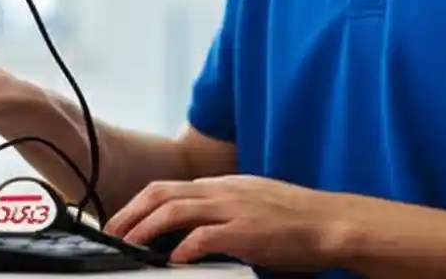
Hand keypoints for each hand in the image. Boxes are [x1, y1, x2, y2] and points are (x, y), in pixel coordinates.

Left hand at [103, 175, 344, 270]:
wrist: (333, 223)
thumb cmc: (298, 219)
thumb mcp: (253, 202)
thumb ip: (223, 208)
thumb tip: (193, 228)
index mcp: (223, 184)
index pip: (169, 187)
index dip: (140, 203)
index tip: (123, 221)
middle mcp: (223, 191)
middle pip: (162, 194)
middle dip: (131, 213)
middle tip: (112, 234)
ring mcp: (233, 208)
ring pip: (175, 210)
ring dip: (145, 229)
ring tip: (129, 246)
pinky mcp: (246, 231)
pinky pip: (204, 236)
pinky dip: (183, 247)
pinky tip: (172, 261)